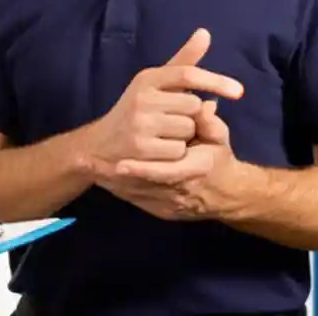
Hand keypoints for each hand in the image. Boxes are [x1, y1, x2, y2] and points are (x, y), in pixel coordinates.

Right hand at [83, 29, 242, 167]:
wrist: (101, 144)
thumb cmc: (137, 109)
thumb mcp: (156, 83)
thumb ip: (183, 61)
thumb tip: (205, 32)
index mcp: (148, 77)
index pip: (188, 74)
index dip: (215, 81)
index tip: (239, 92)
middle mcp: (142, 97)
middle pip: (193, 105)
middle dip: (191, 116)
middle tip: (172, 120)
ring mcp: (140, 122)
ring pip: (188, 129)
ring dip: (185, 136)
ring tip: (164, 135)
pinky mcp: (140, 147)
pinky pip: (178, 150)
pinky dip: (176, 153)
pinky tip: (160, 150)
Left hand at [93, 100, 246, 220]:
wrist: (226, 193)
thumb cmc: (218, 159)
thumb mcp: (219, 139)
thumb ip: (210, 124)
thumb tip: (204, 106)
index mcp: (196, 170)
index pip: (166, 173)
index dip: (142, 170)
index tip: (120, 164)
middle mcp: (181, 191)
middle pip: (144, 186)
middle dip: (117, 179)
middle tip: (92, 167)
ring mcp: (170, 204)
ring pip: (138, 195)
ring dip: (114, 184)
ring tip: (91, 170)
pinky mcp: (162, 212)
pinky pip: (138, 201)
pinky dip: (121, 191)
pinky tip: (103, 179)